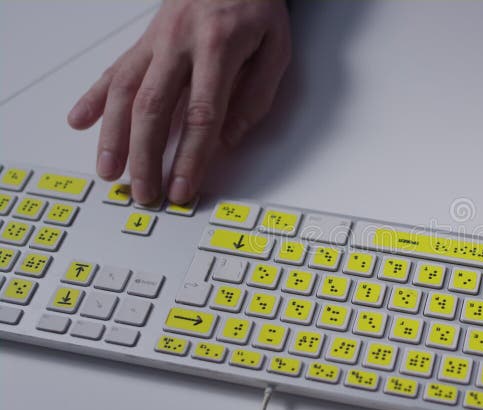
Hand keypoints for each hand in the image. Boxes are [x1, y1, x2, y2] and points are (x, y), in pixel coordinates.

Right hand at [68, 0, 290, 204]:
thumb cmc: (256, 5)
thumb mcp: (276, 48)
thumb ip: (256, 96)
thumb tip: (229, 140)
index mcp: (218, 48)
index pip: (202, 114)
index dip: (190, 156)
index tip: (184, 187)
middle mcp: (179, 44)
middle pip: (154, 108)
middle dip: (146, 157)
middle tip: (145, 193)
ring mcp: (155, 41)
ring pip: (125, 92)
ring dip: (113, 136)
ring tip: (109, 172)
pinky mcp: (143, 40)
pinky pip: (114, 69)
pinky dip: (94, 97)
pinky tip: (81, 121)